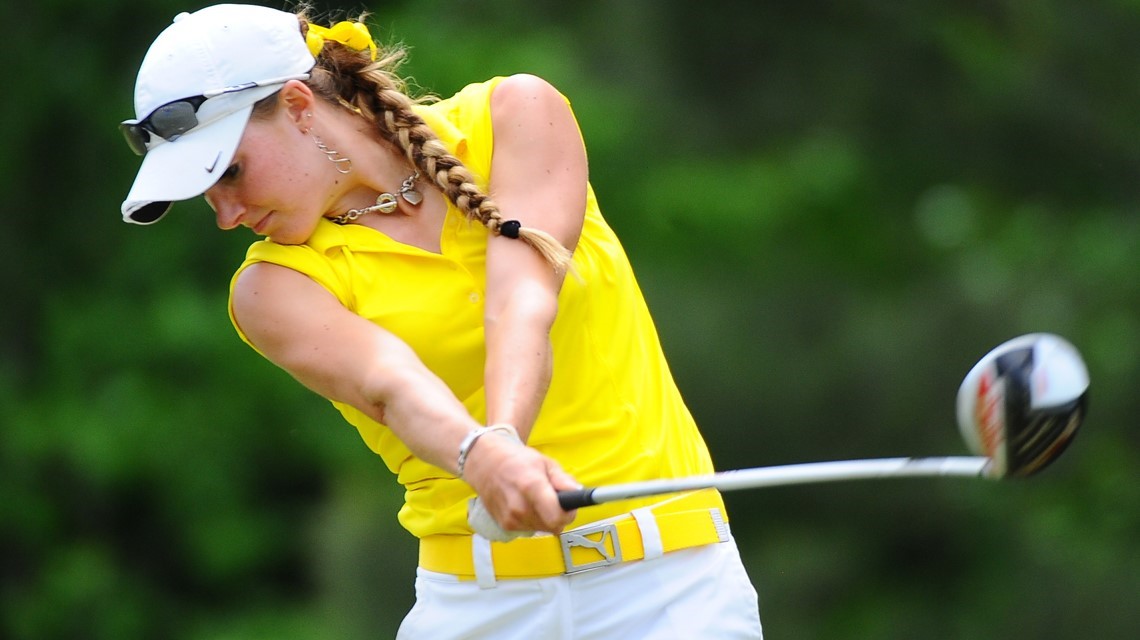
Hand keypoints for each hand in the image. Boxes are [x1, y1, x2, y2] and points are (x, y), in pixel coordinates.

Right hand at [460, 431, 578, 534]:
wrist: (484, 462)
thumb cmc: (514, 460)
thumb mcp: (544, 463)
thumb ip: (563, 481)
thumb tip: (579, 493)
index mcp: (532, 487)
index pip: (558, 518)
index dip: (569, 513)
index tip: (571, 506)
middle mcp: (520, 506)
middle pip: (553, 526)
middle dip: (559, 514)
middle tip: (554, 499)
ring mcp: (511, 518)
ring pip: (543, 529)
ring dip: (545, 518)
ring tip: (536, 498)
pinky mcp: (505, 525)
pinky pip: (530, 529)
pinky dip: (533, 520)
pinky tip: (525, 504)